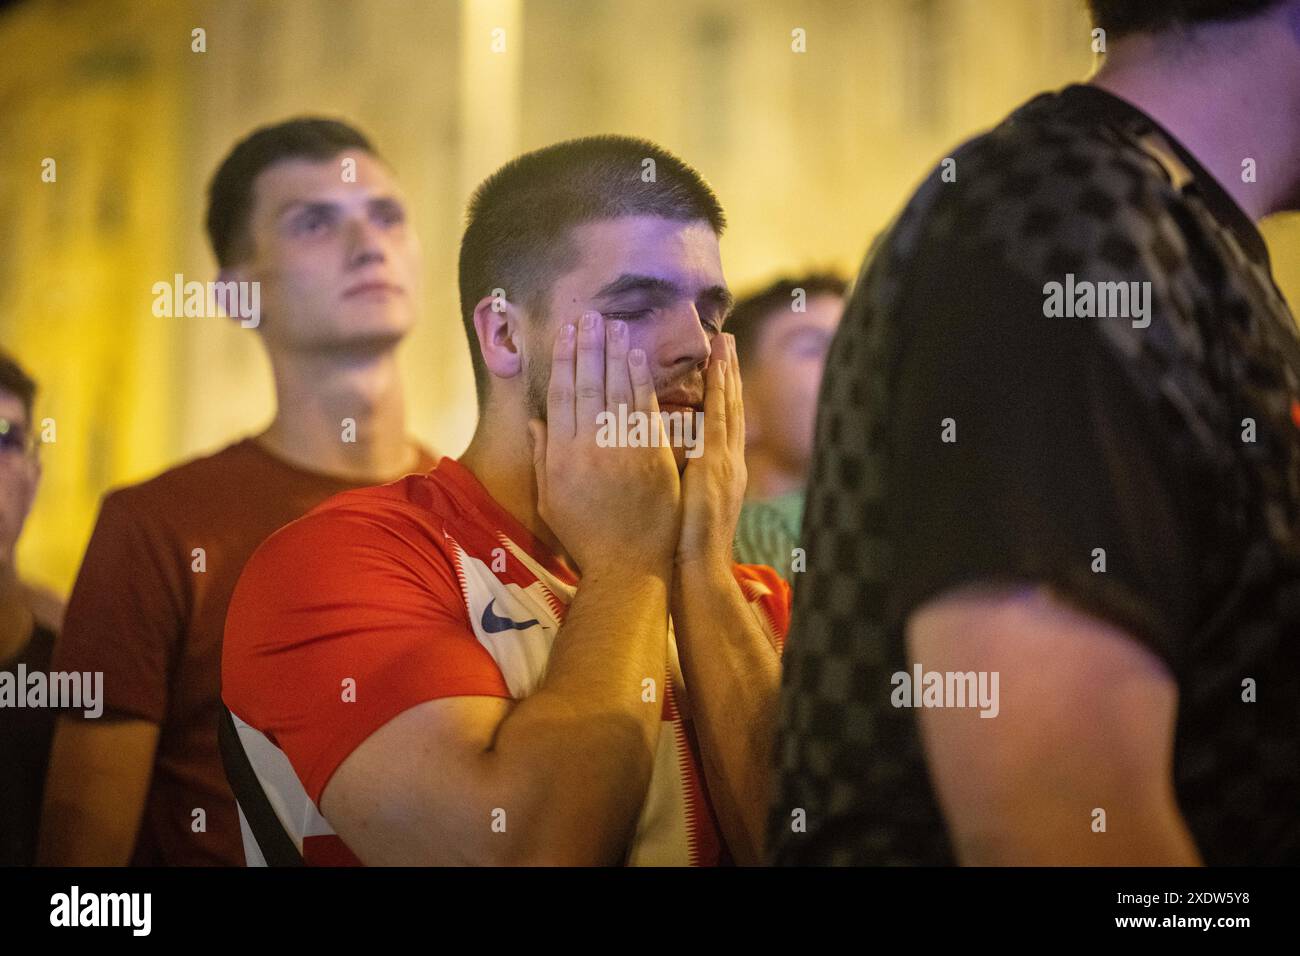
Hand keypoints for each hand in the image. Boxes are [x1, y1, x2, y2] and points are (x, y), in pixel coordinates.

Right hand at [529, 311, 680, 574]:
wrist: (627, 565)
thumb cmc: (585, 536)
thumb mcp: (550, 500)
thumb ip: (542, 457)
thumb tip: (536, 422)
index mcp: (561, 455)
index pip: (560, 395)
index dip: (562, 360)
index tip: (565, 333)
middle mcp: (589, 446)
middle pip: (587, 385)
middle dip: (588, 347)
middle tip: (589, 316)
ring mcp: (621, 449)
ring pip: (616, 391)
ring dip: (615, 355)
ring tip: (614, 325)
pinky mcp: (650, 456)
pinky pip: (643, 410)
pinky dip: (640, 381)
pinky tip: (637, 358)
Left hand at [676, 333, 745, 570]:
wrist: (695, 572)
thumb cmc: (678, 545)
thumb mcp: (681, 503)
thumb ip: (678, 475)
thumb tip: (662, 454)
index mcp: (719, 469)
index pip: (719, 420)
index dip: (719, 389)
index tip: (716, 359)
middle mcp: (728, 460)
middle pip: (729, 406)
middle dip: (728, 371)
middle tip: (725, 337)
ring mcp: (726, 461)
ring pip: (728, 406)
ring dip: (726, 372)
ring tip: (724, 340)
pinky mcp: (717, 466)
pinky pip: (718, 420)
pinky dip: (720, 392)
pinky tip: (716, 368)